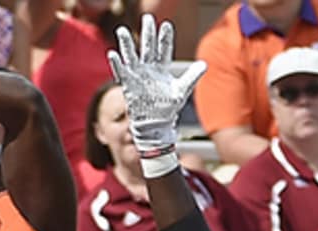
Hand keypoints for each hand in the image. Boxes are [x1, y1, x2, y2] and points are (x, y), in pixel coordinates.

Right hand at [106, 14, 205, 156]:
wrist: (156, 125)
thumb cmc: (168, 108)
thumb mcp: (182, 90)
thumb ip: (191, 76)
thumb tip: (204, 64)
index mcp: (161, 69)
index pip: (164, 50)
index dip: (165, 38)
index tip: (166, 24)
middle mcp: (148, 69)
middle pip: (147, 47)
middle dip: (148, 33)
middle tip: (147, 17)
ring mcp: (137, 76)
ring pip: (131, 56)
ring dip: (126, 44)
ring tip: (122, 31)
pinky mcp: (129, 86)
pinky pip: (122, 72)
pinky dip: (117, 64)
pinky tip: (113, 54)